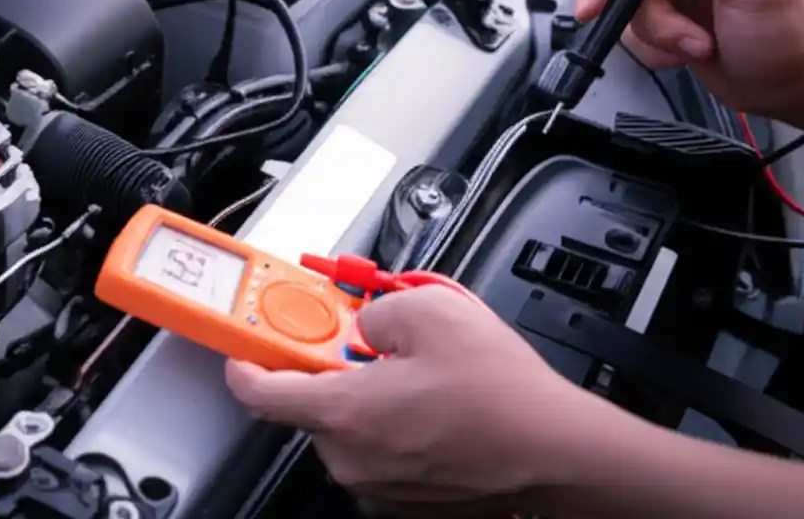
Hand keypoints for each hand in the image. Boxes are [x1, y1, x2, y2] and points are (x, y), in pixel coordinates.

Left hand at [225, 286, 610, 515]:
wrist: (559, 452)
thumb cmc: (503, 396)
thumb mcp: (430, 311)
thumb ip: (375, 307)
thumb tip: (365, 319)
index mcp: (344, 413)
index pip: (260, 392)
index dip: (246, 361)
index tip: (244, 345)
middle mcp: (353, 457)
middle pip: (315, 402)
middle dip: (337, 368)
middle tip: (376, 343)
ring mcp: (380, 483)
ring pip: (353, 425)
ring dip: (374, 395)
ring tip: (428, 376)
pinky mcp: (408, 497)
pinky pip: (384, 448)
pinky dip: (399, 423)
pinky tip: (442, 404)